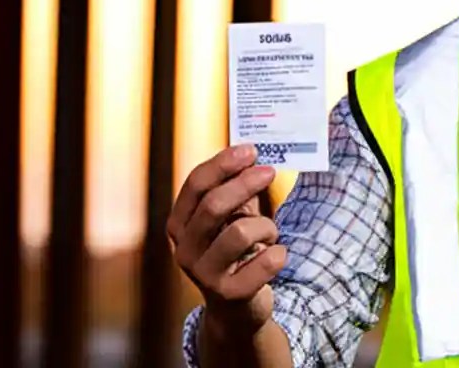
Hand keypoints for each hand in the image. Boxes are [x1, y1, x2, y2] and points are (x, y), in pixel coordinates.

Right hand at [167, 144, 287, 335]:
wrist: (237, 309)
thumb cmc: (235, 253)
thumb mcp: (230, 218)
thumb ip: (235, 190)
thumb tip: (251, 154)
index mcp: (180, 225)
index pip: (195, 185)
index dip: (223, 163)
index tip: (250, 150)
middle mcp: (185, 250)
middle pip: (213, 205)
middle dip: (245, 183)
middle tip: (270, 171)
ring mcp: (204, 275)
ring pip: (240, 232)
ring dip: (265, 226)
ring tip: (270, 233)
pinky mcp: (230, 294)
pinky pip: (264, 262)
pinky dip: (278, 253)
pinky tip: (277, 255)